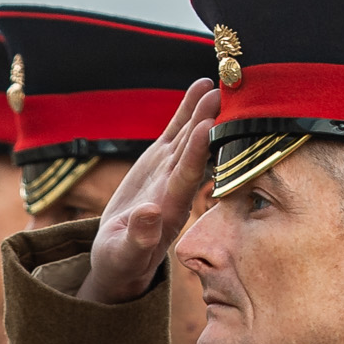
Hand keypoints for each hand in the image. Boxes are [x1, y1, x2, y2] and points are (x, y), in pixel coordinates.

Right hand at [77, 78, 217, 305]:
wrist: (121, 255)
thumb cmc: (121, 261)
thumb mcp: (124, 255)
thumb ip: (138, 239)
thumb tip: (148, 214)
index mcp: (170, 210)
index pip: (187, 177)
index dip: (197, 152)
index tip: (207, 127)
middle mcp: (177, 186)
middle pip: (193, 150)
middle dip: (207, 123)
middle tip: (222, 94)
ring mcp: (171, 171)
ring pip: (189, 136)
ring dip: (203, 110)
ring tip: (216, 83)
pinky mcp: (161, 162)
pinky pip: (176, 132)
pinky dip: (188, 110)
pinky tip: (200, 86)